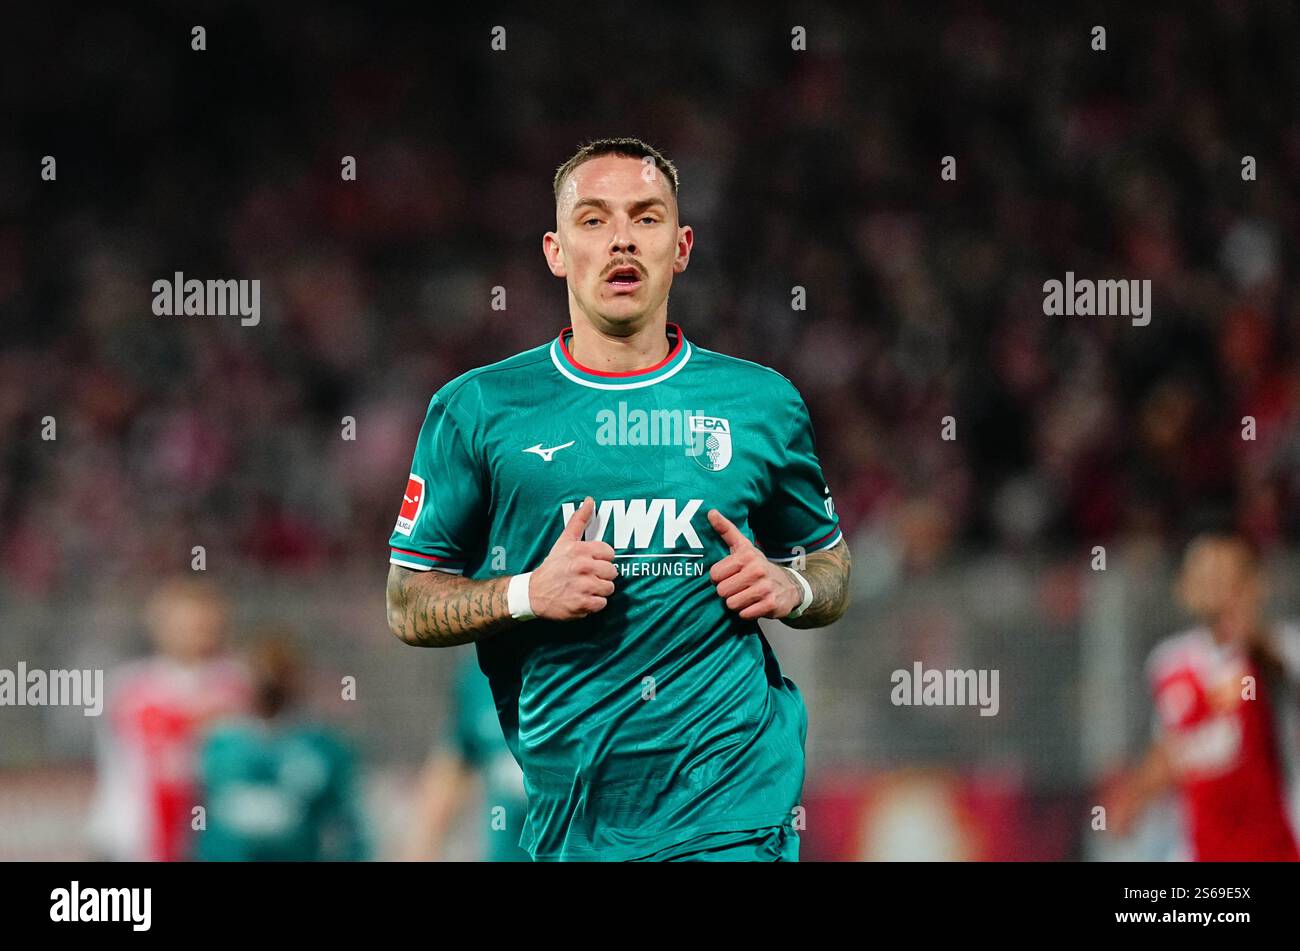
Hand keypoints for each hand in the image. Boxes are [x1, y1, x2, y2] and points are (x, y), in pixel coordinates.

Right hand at [528, 496, 616, 619]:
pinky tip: (582, 599)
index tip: (591, 563)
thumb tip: (590, 500)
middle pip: (612, 572)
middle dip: (602, 576)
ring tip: (585, 588)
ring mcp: (583, 587)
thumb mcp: (564, 541)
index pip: (610, 554)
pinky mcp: (582, 604)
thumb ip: (579, 521)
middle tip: (588, 577)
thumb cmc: (552, 566)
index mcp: (581, 550)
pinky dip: (594, 604)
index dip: (602, 560)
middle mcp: (583, 567)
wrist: (534, 593)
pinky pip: (602, 604)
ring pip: (609, 588)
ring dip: (599, 590)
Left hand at [707, 509, 801, 619]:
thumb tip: (710, 512)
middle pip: (722, 591)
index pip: (714, 575)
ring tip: (746, 595)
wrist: (790, 586)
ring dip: (737, 603)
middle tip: (739, 587)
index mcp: (746, 555)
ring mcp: (765, 588)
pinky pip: (744, 614)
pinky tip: (755, 604)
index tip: (730, 575)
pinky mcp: (771, 604)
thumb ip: (726, 530)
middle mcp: (756, 570)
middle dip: (728, 592)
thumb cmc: (758, 566)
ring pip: (732, 604)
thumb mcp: (743, 547)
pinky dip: (747, 612)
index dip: (719, 578)